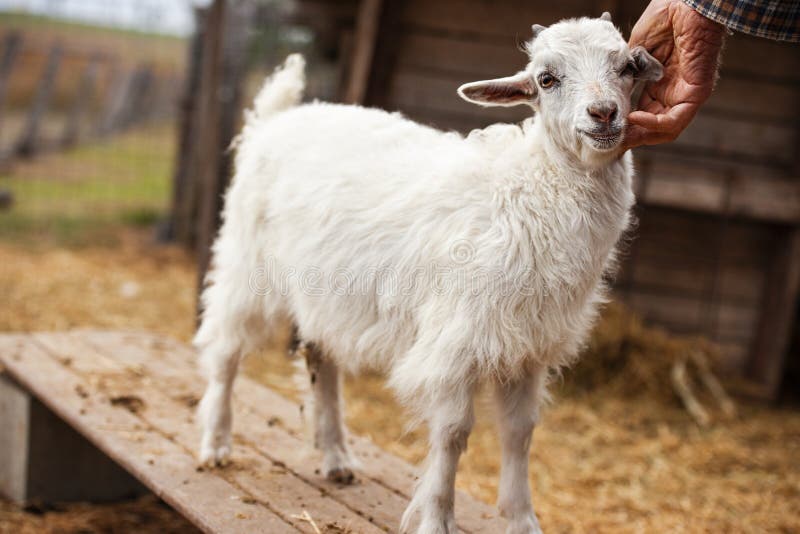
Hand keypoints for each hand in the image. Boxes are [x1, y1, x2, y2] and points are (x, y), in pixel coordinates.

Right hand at [623, 0, 725, 148]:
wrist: (686, 4)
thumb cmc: (665, 18)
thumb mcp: (636, 53)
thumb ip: (626, 75)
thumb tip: (610, 94)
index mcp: (659, 84)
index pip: (642, 114)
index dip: (624, 124)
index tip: (605, 129)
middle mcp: (673, 92)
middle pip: (652, 127)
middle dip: (630, 136)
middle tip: (610, 141)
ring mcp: (686, 94)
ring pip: (664, 131)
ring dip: (640, 136)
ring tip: (621, 134)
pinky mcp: (697, 93)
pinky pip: (673, 120)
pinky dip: (653, 124)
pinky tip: (634, 117)